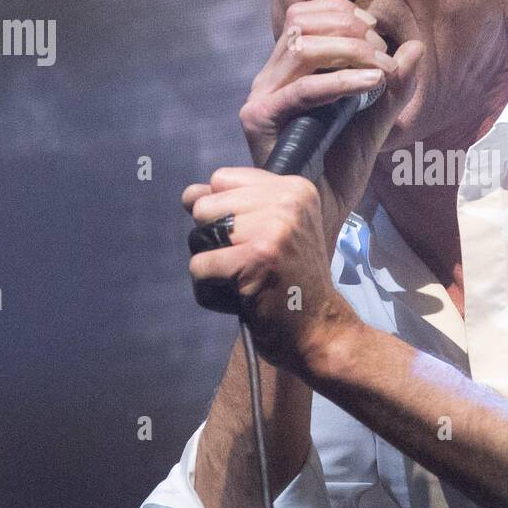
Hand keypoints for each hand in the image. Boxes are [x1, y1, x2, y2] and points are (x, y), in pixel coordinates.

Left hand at [183, 168, 358, 368]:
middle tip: (249, 262)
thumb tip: (189, 195)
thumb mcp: (276, 228)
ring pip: (199, 235)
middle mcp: (288, 202)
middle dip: (214, 239)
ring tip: (244, 278)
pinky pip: (199, 266)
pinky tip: (239, 297)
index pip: (221, 179)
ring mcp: (274, 229)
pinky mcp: (257, 259)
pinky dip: (209, 290)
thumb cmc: (291, 281)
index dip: (222, 211)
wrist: (319, 328)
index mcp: (294, 188)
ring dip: (212, 264)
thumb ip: (234, 204)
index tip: (250, 238)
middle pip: (205, 206)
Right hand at [239, 0, 423, 246]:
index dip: (343, 13)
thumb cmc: (340, 171)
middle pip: (301, 22)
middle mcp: (271, 78)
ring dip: (348, 51)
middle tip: (381, 52)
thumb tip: (415, 47)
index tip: (379, 34)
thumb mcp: (375, 121)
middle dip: (349, 30)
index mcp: (291, 71)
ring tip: (379, 70)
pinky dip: (342, 81)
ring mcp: (262, 96)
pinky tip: (371, 84)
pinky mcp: (259, 118)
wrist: (322, 216)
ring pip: (301, 47)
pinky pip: (303, 89)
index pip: (306, 15)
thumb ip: (393, 85)